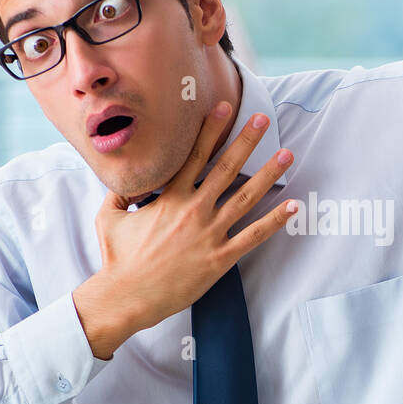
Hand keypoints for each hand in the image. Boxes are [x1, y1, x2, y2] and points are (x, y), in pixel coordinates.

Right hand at [73, 102, 295, 358]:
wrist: (126, 296)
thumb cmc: (118, 258)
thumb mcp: (110, 216)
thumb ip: (120, 192)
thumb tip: (121, 175)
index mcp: (170, 197)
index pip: (195, 154)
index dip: (211, 129)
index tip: (226, 107)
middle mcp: (193, 210)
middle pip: (227, 168)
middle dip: (247, 141)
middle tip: (264, 120)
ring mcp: (209, 234)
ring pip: (246, 197)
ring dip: (269, 175)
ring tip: (287, 155)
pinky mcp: (220, 259)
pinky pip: (253, 237)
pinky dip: (275, 222)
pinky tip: (293, 206)